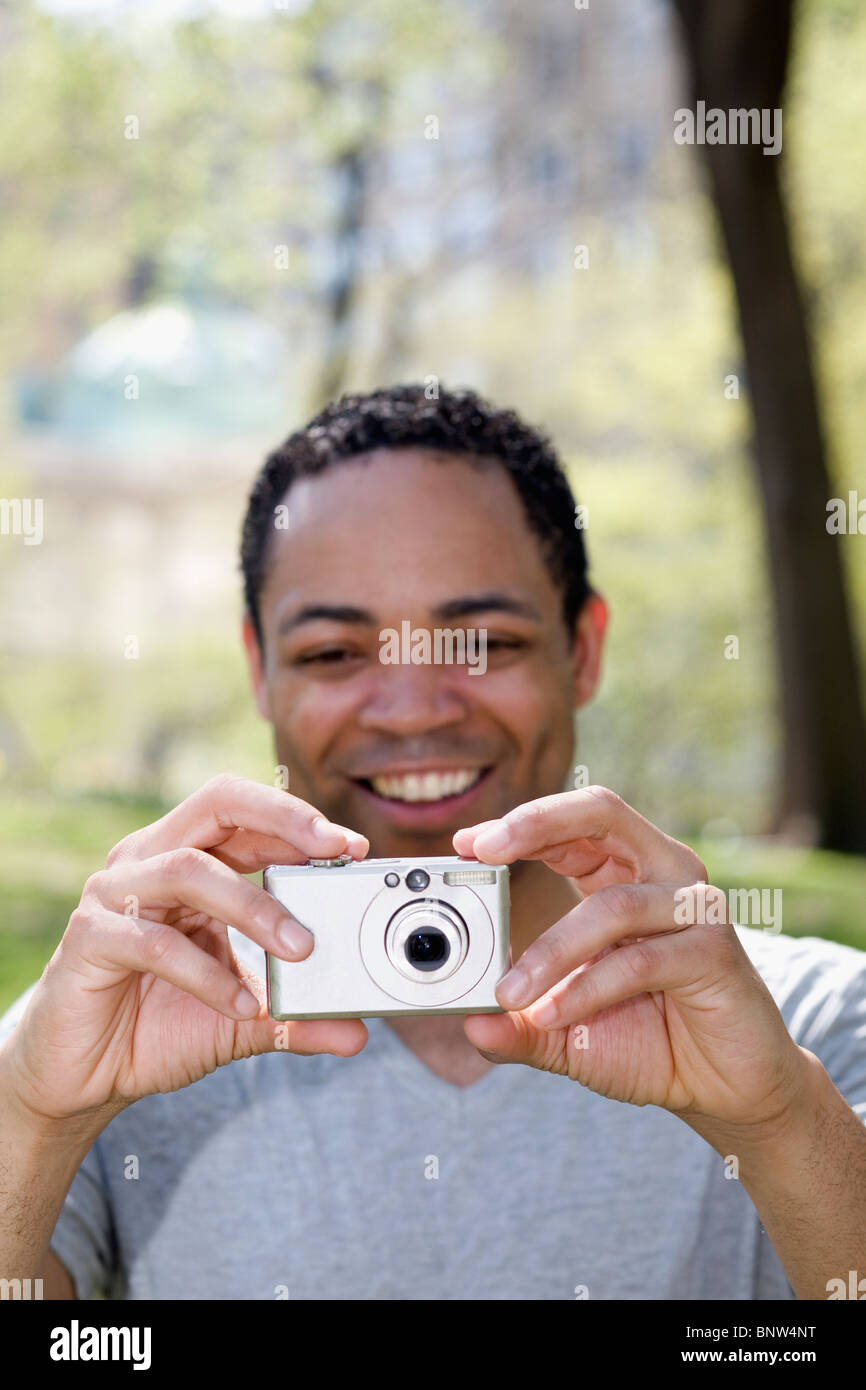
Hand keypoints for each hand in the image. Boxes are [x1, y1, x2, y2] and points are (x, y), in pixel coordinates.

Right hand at [3, 775, 369, 1125]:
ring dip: (253, 906)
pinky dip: (205, 974)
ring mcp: (115, 895)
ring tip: (300, 950)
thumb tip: (357, 1031)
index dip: (300, 820)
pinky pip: (153, 943)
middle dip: (281, 820)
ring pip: (189, 870)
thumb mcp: (243, 1020)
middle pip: (216, 805)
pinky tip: (241, 1006)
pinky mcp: (89, 939)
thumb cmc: (157, 1026)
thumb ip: (296, 1017)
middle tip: (332, 851)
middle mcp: (149, 861)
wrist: (82, 1077)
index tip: (353, 846)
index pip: (246, 814)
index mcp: (188, 858)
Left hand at [453, 787, 809, 1134]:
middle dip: (537, 824)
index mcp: (627, 872)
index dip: (520, 824)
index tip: (466, 843)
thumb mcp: (565, 1033)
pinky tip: (553, 1016)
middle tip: (485, 852)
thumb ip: (519, 1024)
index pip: (572, 824)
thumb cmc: (650, 1042)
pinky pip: (639, 962)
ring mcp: (694, 909)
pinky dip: (588, 989)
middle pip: (602, 813)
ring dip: (551, 951)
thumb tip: (469, 1023)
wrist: (726, 1090)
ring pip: (612, 905)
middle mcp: (665, 873)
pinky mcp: (714, 954)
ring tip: (509, 992)